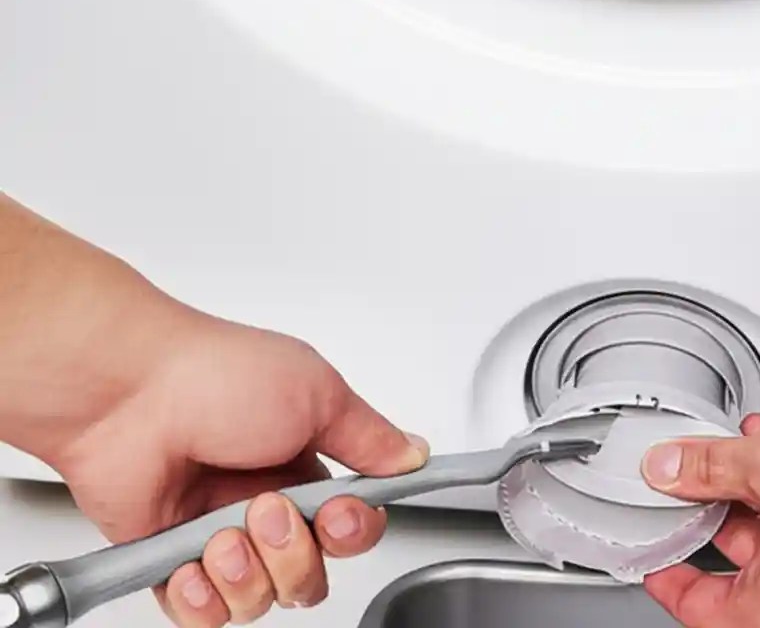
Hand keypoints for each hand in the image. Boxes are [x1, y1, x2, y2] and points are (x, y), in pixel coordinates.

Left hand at [1, 193, 427, 625]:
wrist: (124, 394)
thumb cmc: (214, 377)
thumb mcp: (317, 393)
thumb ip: (371, 436)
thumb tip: (414, 455)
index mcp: (306, 463)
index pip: (354, 526)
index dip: (353, 532)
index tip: (338, 514)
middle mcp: (266, 504)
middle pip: (313, 574)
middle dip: (294, 554)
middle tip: (265, 510)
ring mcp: (218, 536)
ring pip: (263, 598)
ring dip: (246, 572)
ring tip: (217, 533)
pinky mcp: (171, 561)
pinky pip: (206, 613)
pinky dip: (200, 598)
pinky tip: (192, 565)